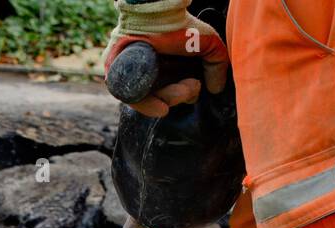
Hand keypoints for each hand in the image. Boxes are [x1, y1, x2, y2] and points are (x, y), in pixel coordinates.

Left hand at [104, 6, 228, 118]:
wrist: (157, 11)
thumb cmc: (181, 24)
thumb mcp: (206, 43)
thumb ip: (216, 64)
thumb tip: (216, 89)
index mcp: (166, 67)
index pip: (173, 92)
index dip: (185, 94)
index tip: (195, 86)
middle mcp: (149, 72)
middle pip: (163, 98)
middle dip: (180, 96)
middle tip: (190, 86)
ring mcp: (133, 75)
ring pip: (150, 99)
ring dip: (170, 99)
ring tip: (182, 89)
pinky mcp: (118, 75)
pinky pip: (131, 98)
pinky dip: (147, 106)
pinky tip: (163, 108)